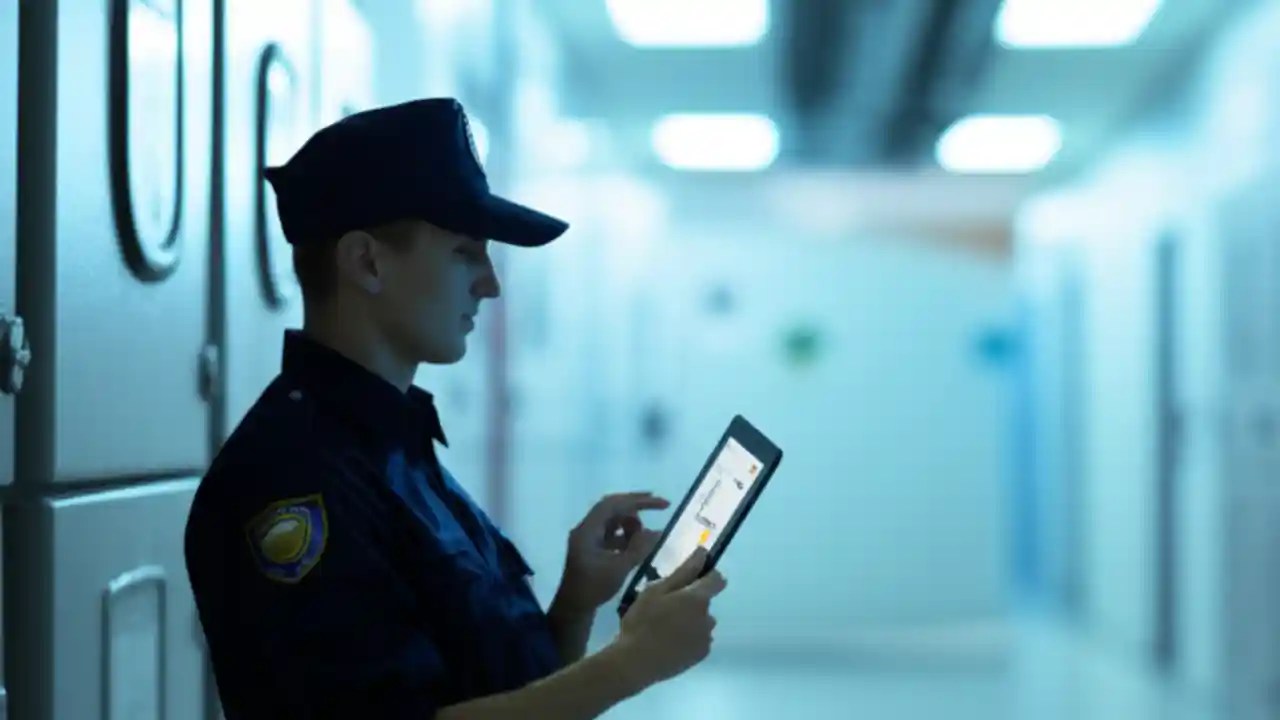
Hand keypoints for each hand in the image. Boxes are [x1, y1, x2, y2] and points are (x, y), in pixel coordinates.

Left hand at [553, 492, 670, 614]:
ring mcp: (588, 538)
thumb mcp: (619, 568)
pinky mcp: (592, 548)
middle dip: (636, 506)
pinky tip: (639, 544)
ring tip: (646, 535)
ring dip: (631, 523)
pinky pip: (611, 533)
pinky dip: (626, 535)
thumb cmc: (593, 588)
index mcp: (587, 530)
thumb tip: (656, 532)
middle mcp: (586, 529)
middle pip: (612, 508)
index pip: (613, 504)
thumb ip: (638, 548)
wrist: (573, 608)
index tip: (661, 504)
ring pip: (612, 520)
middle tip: (659, 506)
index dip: (638, 500)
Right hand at [612, 547, 726, 685]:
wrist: (635, 663)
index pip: (717, 579)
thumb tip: (703, 552)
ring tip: (664, 627)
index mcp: (698, 599)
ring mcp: (706, 638)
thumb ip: (683, 571)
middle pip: (705, 602)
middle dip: (690, 601)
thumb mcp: (656, 590)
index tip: (690, 577)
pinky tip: (669, 642)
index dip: (707, 574)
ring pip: (701, 621)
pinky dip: (688, 638)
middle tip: (664, 607)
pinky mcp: (700, 655)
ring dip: (689, 620)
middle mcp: (708, 617)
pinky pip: (698, 639)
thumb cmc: (642, 621)